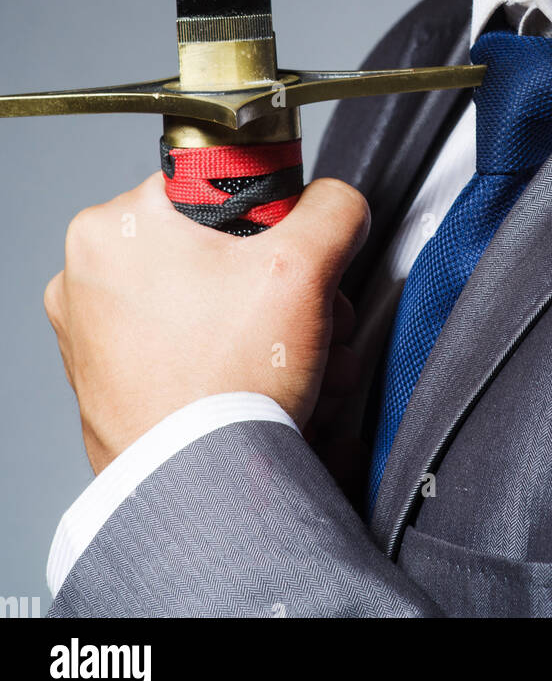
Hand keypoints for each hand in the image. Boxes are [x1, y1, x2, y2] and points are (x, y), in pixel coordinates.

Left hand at [44, 171, 369, 474]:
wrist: (200, 494)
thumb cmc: (224, 385)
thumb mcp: (304, 267)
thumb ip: (332, 209)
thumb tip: (336, 201)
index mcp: (112, 228)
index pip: (211, 186)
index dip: (269, 218)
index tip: (288, 252)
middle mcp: (87, 277)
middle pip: (216, 251)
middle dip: (284, 287)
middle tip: (314, 315)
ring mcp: (93, 335)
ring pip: (208, 303)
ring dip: (271, 328)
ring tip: (305, 362)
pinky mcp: (108, 383)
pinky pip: (185, 347)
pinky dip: (234, 361)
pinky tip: (273, 387)